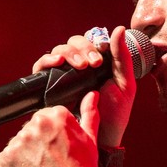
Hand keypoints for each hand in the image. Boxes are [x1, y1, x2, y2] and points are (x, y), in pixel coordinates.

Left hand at [0, 93, 99, 166]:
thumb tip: (91, 96)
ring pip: (16, 147)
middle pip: (28, 132)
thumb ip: (89, 114)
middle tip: (47, 163)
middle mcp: (35, 124)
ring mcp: (18, 141)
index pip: (43, 119)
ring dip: (22, 158)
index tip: (54, 150)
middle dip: (34, 146)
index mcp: (55, 115)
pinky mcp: (6, 158)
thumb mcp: (90, 140)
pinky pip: (3, 162)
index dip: (48, 137)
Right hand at [32, 26, 136, 147]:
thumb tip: (119, 28)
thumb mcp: (125, 83)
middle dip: (84, 48)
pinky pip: (42, 66)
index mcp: (96, 63)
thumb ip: (122, 57)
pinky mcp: (49, 85)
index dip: (94, 42)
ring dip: (70, 53)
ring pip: (59, 50)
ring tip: (81, 67)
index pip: (89, 40)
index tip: (102, 52)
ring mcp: (63, 75)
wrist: (101, 138)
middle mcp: (78, 66)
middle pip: (73, 42)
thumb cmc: (114, 114)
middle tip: (94, 63)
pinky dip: (47, 60)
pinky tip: (57, 62)